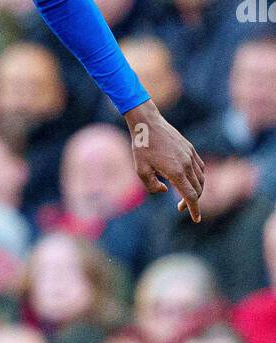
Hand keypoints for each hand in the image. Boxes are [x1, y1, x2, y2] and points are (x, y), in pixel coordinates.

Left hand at [123, 98, 204, 222]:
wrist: (147, 123)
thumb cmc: (141, 147)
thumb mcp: (141, 171)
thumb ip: (153, 187)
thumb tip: (166, 191)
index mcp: (176, 172)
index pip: (191, 196)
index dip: (194, 210)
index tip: (196, 219)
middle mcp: (187, 164)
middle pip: (198, 189)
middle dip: (193, 202)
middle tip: (180, 207)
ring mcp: (190, 155)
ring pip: (201, 178)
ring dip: (197, 190)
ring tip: (184, 195)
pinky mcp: (190, 148)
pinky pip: (200, 167)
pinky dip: (198, 177)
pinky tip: (188, 180)